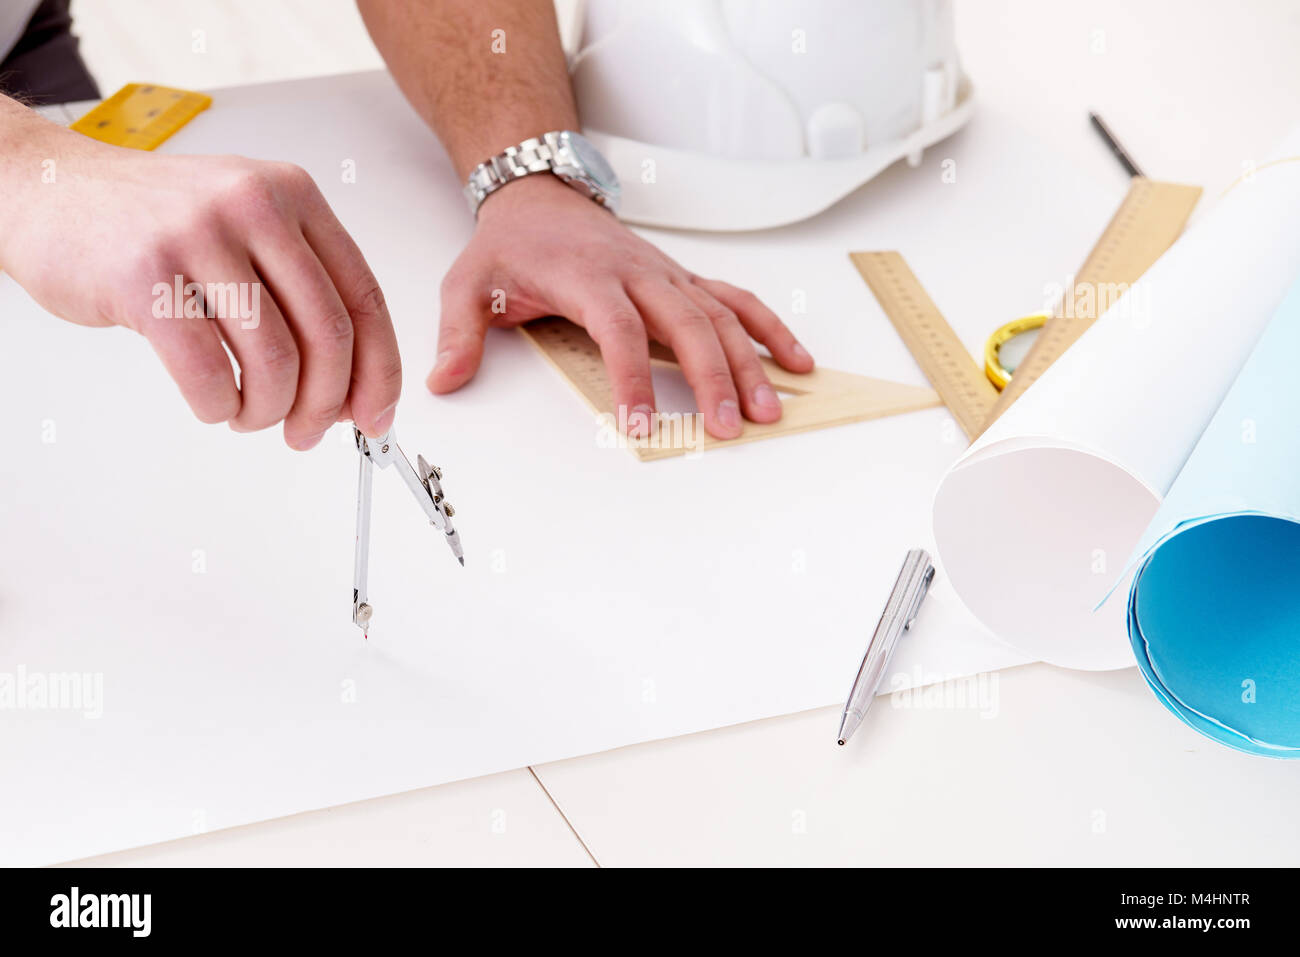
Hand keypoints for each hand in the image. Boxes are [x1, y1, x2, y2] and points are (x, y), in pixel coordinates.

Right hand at [0, 120, 400, 449]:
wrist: (49, 190)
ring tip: (250, 415)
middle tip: (307, 432)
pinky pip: (210, 373)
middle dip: (326, 404)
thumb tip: (352, 385)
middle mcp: (254, 206)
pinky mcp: (145, 276)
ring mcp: (198, 236)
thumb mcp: (246, 226)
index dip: (378, 372)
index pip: (364, 298)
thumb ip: (302, 290)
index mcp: (293, 195)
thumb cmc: (153, 222)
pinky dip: (220, 407)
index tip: (375, 416)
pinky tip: (215, 403)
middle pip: (328, 335)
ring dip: (269, 410)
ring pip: (275, 360)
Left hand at [430, 174, 813, 437]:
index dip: (634, 378)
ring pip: (721, 315)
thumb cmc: (511, 245)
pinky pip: (736, 301)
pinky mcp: (683, 279)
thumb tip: (443, 380)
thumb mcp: (468, 283)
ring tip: (772, 408)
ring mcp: (668, 275)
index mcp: (588, 277)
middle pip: (688, 324)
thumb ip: (458, 333)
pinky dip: (769, 329)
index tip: (642, 425)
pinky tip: (795, 361)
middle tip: (728, 427)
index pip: (620, 330)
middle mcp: (638, 273)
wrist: (541, 195)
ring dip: (751, 361)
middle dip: (713, 377)